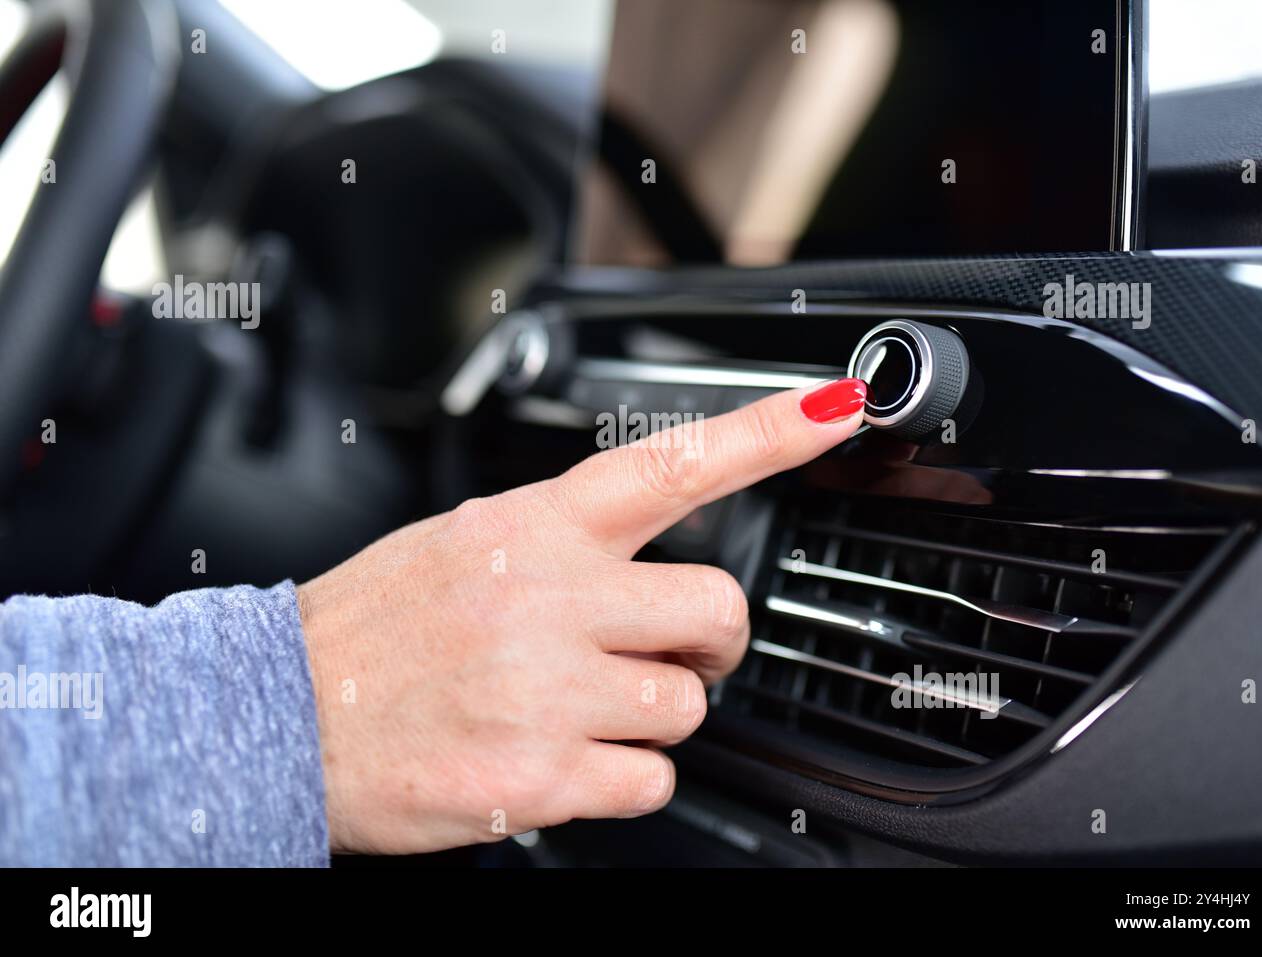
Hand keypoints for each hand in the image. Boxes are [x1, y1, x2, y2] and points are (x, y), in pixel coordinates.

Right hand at [297, 378, 867, 853]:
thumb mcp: (461, 542)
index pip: (675, 463)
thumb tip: (641, 555)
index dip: (770, 432)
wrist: (276, 715)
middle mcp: (549, 598)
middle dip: (711, 642)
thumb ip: (557, 542)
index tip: (836, 410)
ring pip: (687, 705)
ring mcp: (547, 688)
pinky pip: (650, 780)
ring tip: (575, 710)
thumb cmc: (371, 628)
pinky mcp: (539, 775)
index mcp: (533, 528)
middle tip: (672, 654)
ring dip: (651, 715)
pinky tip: (560, 760)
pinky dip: (622, 779)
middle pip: (719, 609)